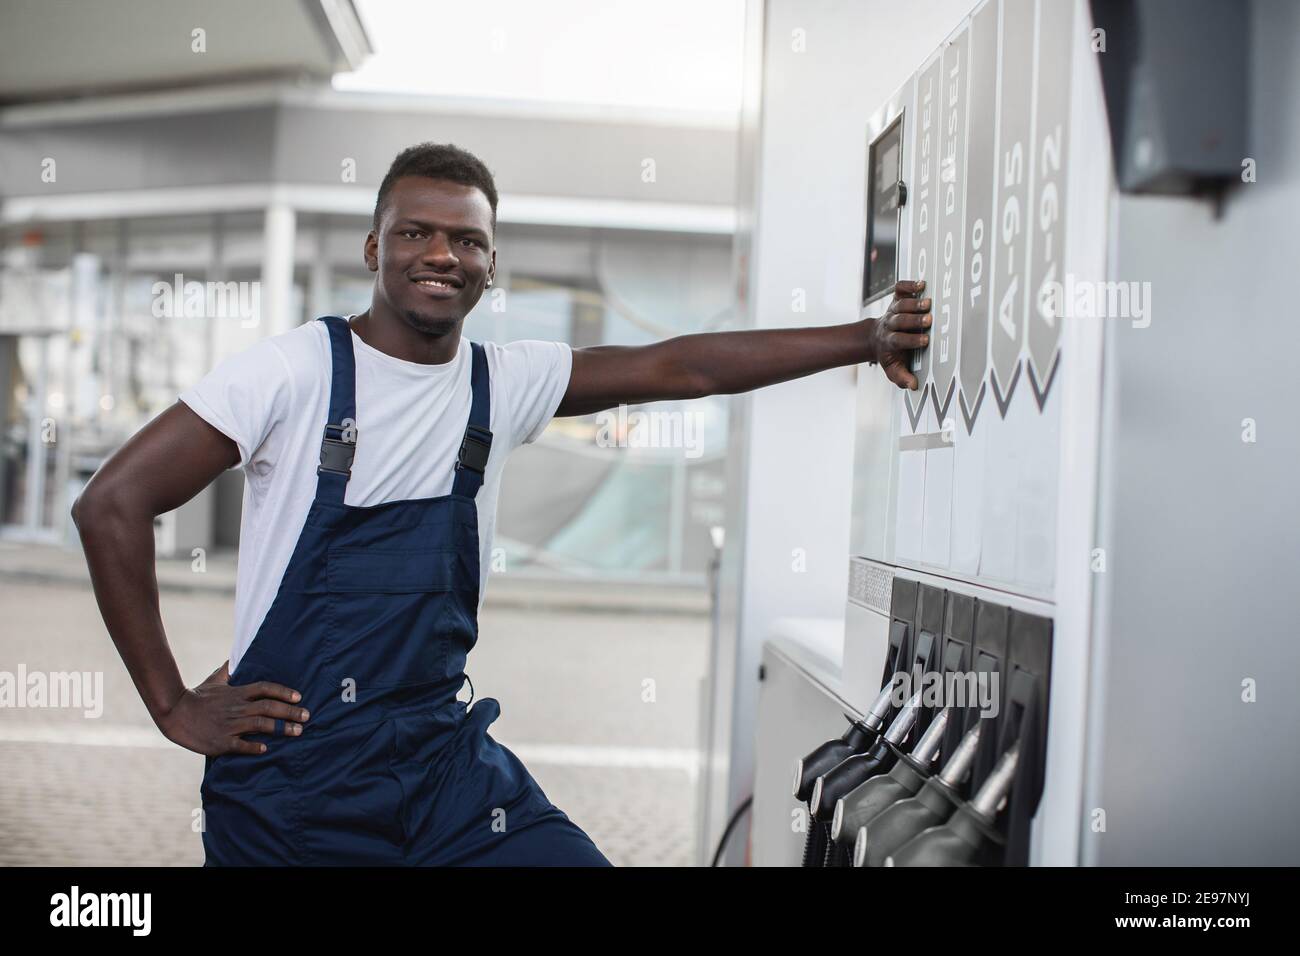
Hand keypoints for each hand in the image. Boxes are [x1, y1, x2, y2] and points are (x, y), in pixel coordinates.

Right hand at [157, 661, 307, 755]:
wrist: (175, 713)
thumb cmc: (197, 696)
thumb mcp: (215, 680)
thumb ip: (229, 669)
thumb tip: (236, 656)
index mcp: (237, 693)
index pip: (265, 689)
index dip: (283, 692)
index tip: (299, 697)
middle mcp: (237, 708)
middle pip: (268, 707)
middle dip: (290, 712)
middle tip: (307, 717)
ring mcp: (229, 725)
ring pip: (260, 725)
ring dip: (281, 728)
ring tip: (298, 732)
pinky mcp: (221, 741)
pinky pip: (240, 745)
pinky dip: (254, 746)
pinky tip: (266, 748)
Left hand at [869, 280, 931, 389]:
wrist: (874, 338)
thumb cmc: (890, 354)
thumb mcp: (893, 369)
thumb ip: (901, 378)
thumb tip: (913, 385)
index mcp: (890, 342)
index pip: (899, 340)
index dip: (911, 340)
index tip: (925, 341)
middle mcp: (890, 324)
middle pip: (899, 320)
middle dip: (913, 320)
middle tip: (929, 319)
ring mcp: (893, 310)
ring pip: (900, 304)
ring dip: (913, 303)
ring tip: (929, 303)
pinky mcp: (896, 299)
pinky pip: (899, 289)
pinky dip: (909, 284)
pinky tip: (922, 283)